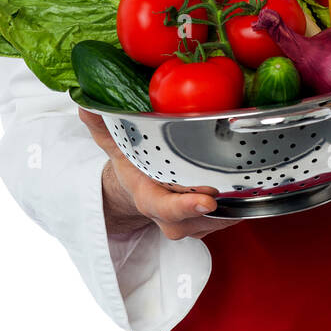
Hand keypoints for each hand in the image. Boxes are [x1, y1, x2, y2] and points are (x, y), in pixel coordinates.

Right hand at [78, 109, 237, 241]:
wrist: (139, 194)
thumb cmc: (133, 168)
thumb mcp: (118, 148)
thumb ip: (103, 128)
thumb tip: (85, 105)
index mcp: (149, 199)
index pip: (168, 208)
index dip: (187, 206)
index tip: (207, 200)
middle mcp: (169, 218)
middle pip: (196, 218)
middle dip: (216, 206)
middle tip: (233, 188)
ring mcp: (190, 225)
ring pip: (217, 221)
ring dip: (231, 205)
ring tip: (243, 184)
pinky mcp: (208, 225)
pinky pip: (229, 220)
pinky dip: (239, 205)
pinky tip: (245, 187)